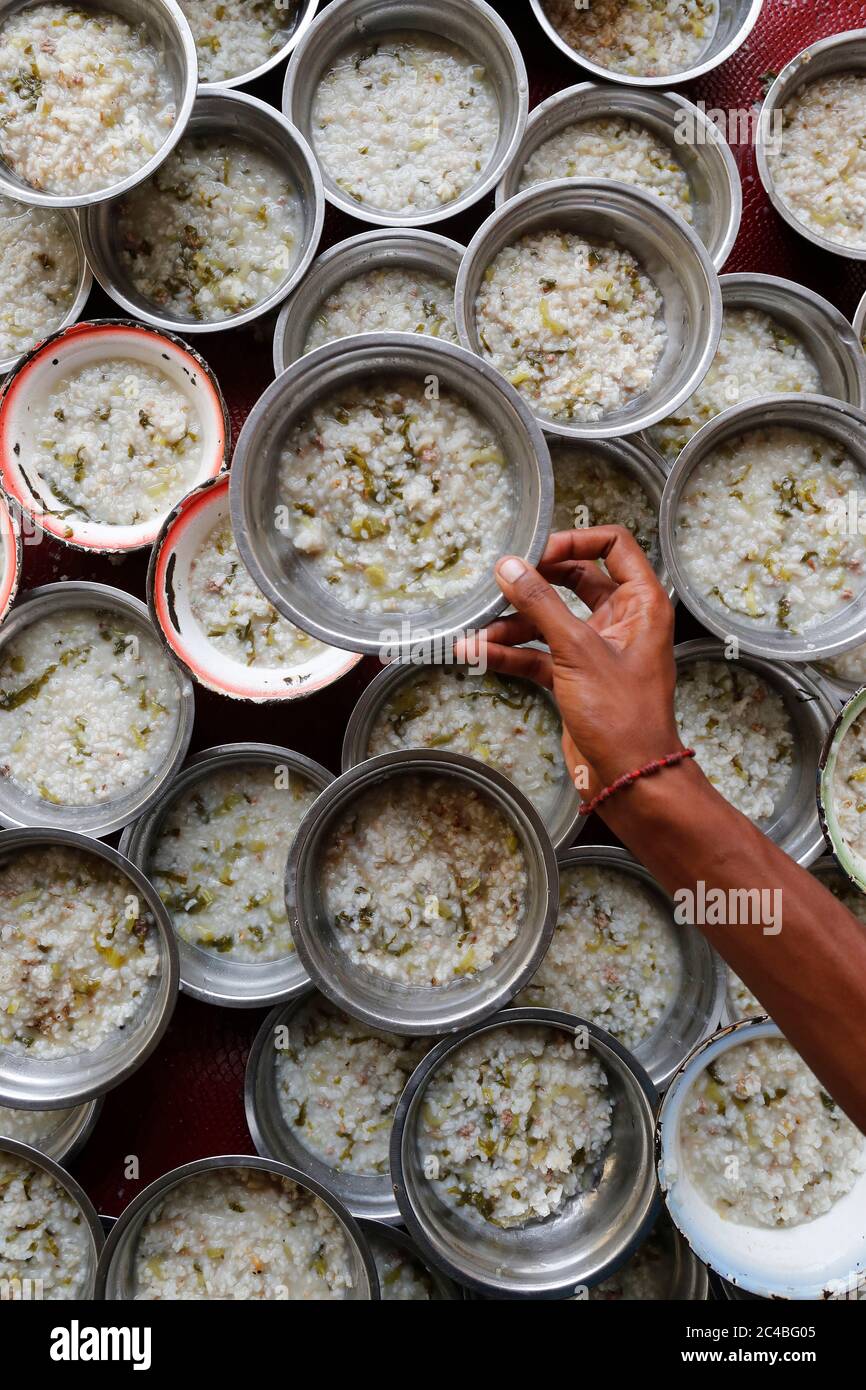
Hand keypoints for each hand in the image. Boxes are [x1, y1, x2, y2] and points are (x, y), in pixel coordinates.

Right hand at [459, 526, 681, 796]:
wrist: (628, 777)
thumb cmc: (621, 714)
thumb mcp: (576, 651)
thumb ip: (540, 604)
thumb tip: (509, 566)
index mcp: (641, 602)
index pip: (614, 545)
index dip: (574, 540)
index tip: (536, 551)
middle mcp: (622, 619)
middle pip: (574, 580)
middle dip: (534, 582)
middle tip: (500, 581)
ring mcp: (596, 649)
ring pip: (550, 620)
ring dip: (513, 622)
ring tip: (476, 628)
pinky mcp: (574, 677)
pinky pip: (539, 654)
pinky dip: (511, 652)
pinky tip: (477, 652)